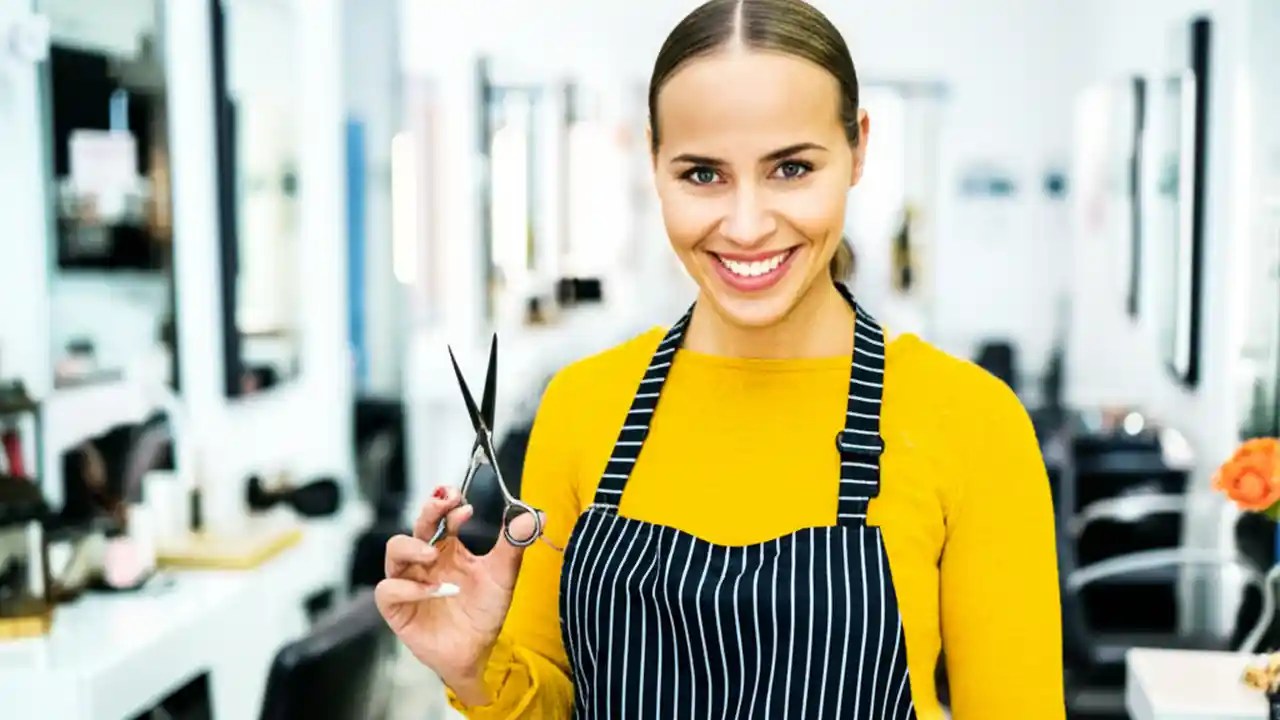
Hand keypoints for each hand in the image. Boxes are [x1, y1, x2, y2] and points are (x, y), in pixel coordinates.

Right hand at [375, 486, 539, 704]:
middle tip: (442, 505)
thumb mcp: (502, 575)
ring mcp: (409, 581)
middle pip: (416, 526)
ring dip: (412, 547)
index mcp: (448, 547)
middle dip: (427, 511)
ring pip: (394, 551)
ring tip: (434, 554)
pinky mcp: (398, 608)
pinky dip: (409, 588)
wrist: (477, 651)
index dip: (448, 503)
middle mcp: (426, 560)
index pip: (442, 515)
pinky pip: (389, 590)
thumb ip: (513, 544)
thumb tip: (534, 515)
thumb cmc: (484, 610)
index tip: (464, 503)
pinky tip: (433, 590)